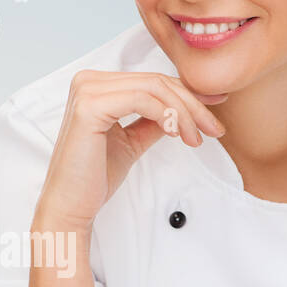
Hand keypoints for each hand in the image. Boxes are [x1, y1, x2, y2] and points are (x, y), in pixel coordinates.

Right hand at [34, 69, 224, 229]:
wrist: (71, 205)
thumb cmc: (95, 178)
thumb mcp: (132, 141)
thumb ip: (153, 121)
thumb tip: (184, 110)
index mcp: (97, 86)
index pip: (151, 81)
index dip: (188, 93)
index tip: (215, 108)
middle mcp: (89, 81)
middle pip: (156, 82)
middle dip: (192, 104)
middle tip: (215, 128)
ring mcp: (87, 91)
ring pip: (153, 89)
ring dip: (184, 113)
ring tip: (197, 138)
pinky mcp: (89, 107)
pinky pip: (141, 100)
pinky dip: (166, 114)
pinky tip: (177, 133)